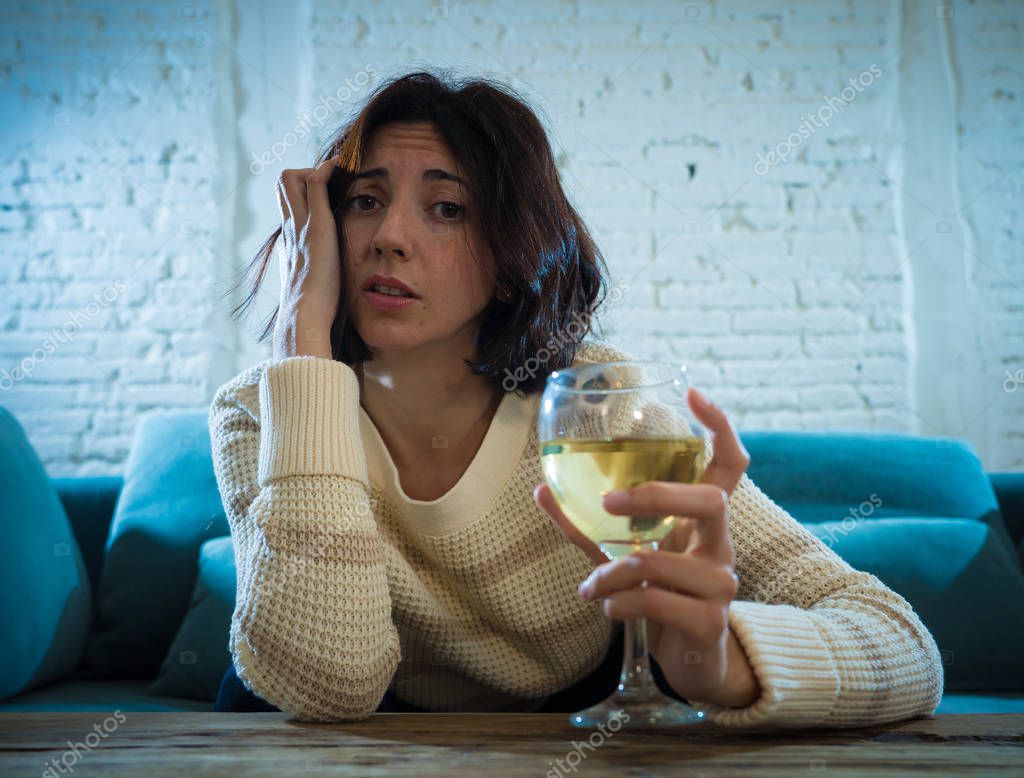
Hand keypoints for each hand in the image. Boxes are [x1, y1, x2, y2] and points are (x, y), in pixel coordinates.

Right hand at [272, 156, 343, 360]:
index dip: (303, 191)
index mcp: (291, 242)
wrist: (305, 317)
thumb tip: (329, 277)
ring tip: (339, 177)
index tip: (326, 193)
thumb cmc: (315, 310)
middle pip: (283, 184)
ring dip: (315, 170)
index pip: (288, 203)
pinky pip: (315, 184)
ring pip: (292, 178)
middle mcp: (290, 229)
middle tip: (331, 184)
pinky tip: (343, 170)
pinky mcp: (317, 226)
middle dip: (305, 175)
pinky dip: (327, 170)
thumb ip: (319, 272)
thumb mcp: (314, 285)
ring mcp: (301, 226)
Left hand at [533, 387, 759, 708]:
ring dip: (612, 572)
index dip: (719, 427)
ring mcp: (722, 584)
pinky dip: (619, 603)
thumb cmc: (659, 598)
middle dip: (655, 496)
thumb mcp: (623, 558)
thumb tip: (541, 490)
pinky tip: (607, 609)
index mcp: (706, 522)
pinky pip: (655, 601)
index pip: (731, 465)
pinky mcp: (712, 623)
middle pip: (711, 501)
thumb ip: (589, 528)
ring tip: (589, 587)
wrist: (691, 665)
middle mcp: (722, 546)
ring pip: (662, 561)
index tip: (693, 393)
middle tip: (608, 502)